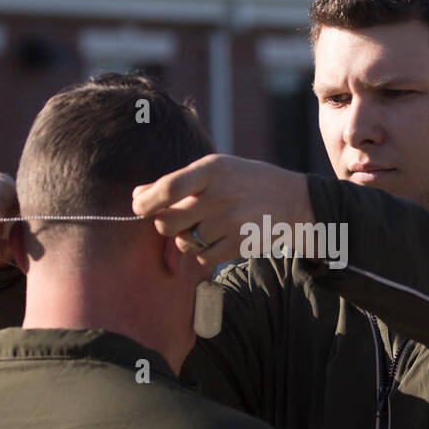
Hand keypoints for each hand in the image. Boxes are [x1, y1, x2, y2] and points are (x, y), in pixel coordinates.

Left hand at [131, 154, 314, 265]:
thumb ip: (177, 183)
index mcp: (212, 170)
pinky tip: (221, 239)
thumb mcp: (215, 171)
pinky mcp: (240, 245)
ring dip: (189, 239)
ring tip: (209, 226)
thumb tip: (137, 196)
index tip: (138, 207)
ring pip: (184, 243)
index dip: (146, 202)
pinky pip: (203, 259)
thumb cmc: (244, 182)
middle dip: (165, 225)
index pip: (168, 188)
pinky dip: (205, 254)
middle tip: (177, 220)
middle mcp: (221, 195)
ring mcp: (231, 222)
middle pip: (168, 223)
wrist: (292, 200)